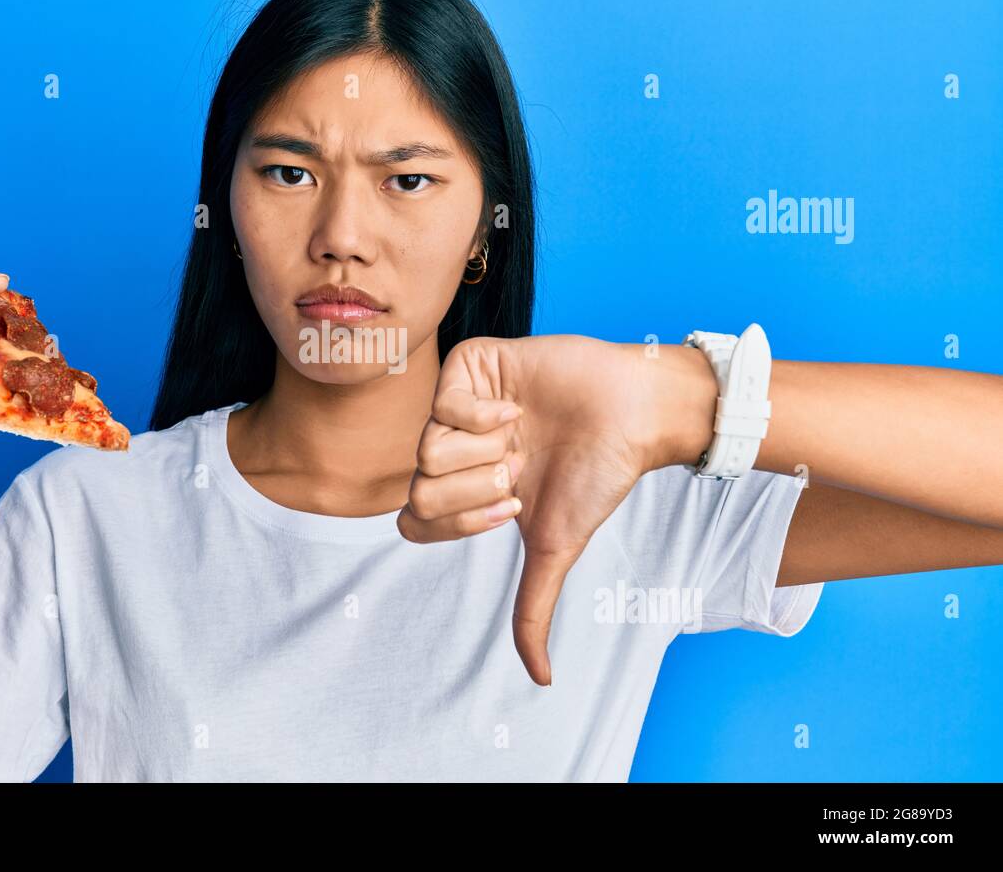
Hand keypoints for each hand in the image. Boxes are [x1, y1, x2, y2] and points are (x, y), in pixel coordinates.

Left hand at [397, 335, 715, 684]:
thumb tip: (542, 680)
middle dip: (476, 489)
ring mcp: (457, 405)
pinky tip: (518, 410)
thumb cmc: (596, 475)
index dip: (460, 524)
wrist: (632, 414)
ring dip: (485, 452)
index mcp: (464, 488)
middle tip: (517, 469)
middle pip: (418, 490)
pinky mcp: (468, 366)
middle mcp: (454, 447)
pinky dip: (483, 415)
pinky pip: (442, 403)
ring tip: (521, 439)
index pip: (413, 523)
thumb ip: (533, 608)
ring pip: (426, 450)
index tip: (510, 508)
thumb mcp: (555, 548)